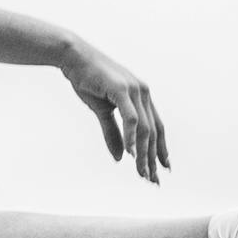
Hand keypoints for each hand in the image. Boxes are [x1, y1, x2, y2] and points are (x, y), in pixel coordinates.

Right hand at [60, 37, 167, 182]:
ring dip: (143, 153)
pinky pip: (131, 118)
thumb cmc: (88, 81)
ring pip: (145, 129)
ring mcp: (134, 90)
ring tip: (142, 173)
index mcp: (142, 96)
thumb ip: (113, 133)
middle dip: (153, 157)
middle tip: (153, 180)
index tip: (163, 168)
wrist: (74, 58)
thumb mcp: (102, 111)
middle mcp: (143, 93)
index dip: (161, 148)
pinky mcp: (121, 89)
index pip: (157, 127)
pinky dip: (132, 137)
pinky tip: (130, 154)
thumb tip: (120, 158)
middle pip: (154, 132)